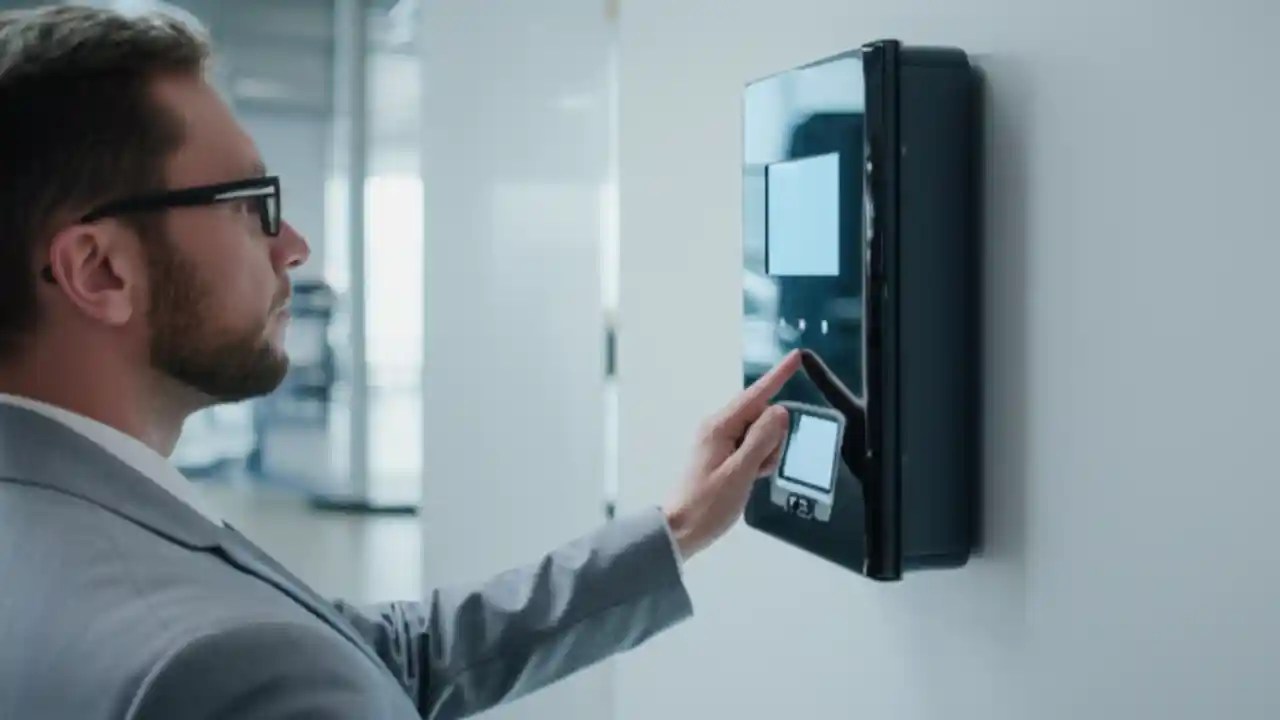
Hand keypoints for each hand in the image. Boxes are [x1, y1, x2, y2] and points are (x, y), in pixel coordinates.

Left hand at [664, 351, 801, 560]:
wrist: (681, 530)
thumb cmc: (708, 505)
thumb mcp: (740, 472)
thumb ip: (762, 440)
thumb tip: (779, 410)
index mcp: (720, 427)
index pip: (756, 395)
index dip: (779, 376)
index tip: (797, 357)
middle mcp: (719, 427)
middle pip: (762, 415)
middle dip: (773, 437)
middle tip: (762, 467)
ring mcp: (720, 440)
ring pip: (760, 433)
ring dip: (766, 452)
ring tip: (753, 476)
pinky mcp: (724, 454)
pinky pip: (752, 446)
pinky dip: (759, 460)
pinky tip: (751, 478)